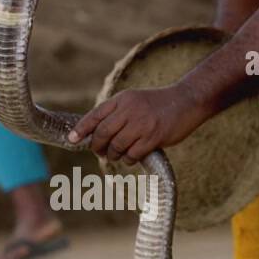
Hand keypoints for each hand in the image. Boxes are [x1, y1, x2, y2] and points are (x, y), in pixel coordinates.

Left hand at [67, 86, 206, 163]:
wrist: (187, 101)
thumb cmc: (158, 105)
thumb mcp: (135, 101)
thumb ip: (117, 113)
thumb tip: (95, 134)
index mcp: (122, 99)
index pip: (95, 115)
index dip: (81, 128)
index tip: (71, 139)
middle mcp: (129, 110)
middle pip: (103, 133)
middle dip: (97, 146)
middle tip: (100, 152)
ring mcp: (142, 124)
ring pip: (116, 146)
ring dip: (114, 155)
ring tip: (118, 155)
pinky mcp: (153, 137)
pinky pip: (132, 155)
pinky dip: (128, 159)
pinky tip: (132, 157)